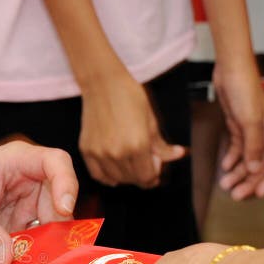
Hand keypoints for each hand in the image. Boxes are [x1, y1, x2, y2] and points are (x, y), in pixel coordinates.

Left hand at [0, 139, 77, 263]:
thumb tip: (5, 263)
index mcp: (16, 161)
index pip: (55, 163)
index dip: (67, 185)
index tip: (63, 210)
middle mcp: (27, 181)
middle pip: (57, 203)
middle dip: (53, 232)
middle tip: (45, 261)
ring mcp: (23, 204)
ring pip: (47, 228)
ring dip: (41, 250)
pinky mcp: (16, 223)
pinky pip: (30, 241)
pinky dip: (26, 257)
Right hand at [79, 72, 184, 187]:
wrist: (103, 84)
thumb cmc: (129, 96)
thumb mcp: (151, 120)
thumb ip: (162, 144)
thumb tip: (177, 155)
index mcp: (138, 145)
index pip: (147, 177)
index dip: (153, 177)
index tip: (155, 170)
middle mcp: (117, 153)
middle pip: (132, 179)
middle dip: (142, 176)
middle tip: (145, 165)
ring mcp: (100, 153)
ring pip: (116, 179)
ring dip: (126, 177)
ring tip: (131, 166)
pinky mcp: (86, 150)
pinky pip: (98, 174)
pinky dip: (108, 177)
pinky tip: (115, 172)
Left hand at [214, 66, 263, 199]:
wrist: (230, 71)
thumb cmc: (244, 90)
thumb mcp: (249, 121)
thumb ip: (253, 146)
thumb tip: (256, 168)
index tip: (258, 193)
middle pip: (260, 164)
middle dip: (249, 181)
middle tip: (235, 195)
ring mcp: (250, 131)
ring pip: (247, 158)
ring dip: (238, 173)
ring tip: (226, 184)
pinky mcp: (237, 126)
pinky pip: (237, 148)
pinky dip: (231, 159)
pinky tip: (225, 167)